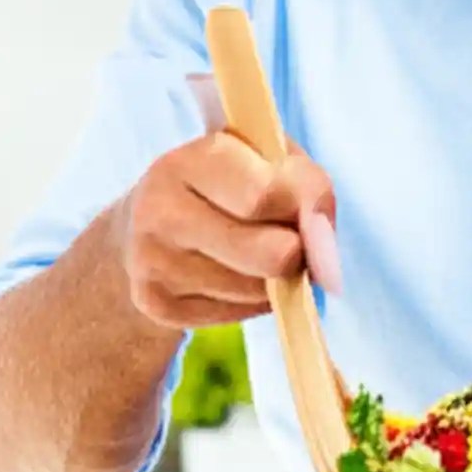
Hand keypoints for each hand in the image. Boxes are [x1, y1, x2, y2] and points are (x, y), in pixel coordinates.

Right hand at [114, 132, 341, 328]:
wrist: (146, 223)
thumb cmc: (227, 182)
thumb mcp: (269, 159)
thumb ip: (307, 187)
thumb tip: (325, 253)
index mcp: (188, 162)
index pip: (266, 196)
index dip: (305, 207)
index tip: (310, 209)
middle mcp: (160, 211)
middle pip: (270, 254)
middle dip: (298, 250)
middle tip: (291, 237)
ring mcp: (153, 262)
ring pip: (259, 289)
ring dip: (278, 277)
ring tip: (260, 252)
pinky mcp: (157, 305)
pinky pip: (240, 313)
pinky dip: (254, 299)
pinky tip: (237, 275)